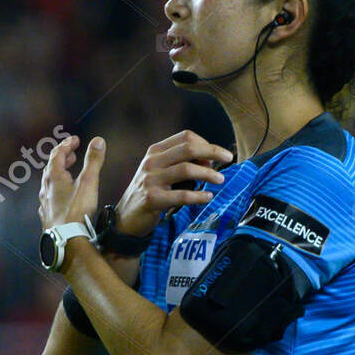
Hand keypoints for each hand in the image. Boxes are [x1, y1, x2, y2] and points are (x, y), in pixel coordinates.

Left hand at [39, 134, 104, 229]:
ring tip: (68, 173)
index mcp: (54, 176)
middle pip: (51, 167)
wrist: (65, 239)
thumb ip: (93, 161)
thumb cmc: (77, 209)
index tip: (75, 140)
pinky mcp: (46, 215)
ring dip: (58, 174)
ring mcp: (44, 202)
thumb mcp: (88, 182)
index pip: (57, 154)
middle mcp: (46, 187)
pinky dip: (56, 190)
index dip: (66, 145)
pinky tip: (60, 196)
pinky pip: (48, 197)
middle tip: (72, 155)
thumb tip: (98, 140)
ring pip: (49, 183)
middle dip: (62, 158)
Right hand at [113, 130, 232, 236]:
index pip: (185, 137)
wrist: (126, 218)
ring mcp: (150, 180)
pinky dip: (198, 196)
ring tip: (220, 180)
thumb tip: (208, 160)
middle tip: (229, 158)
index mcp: (155, 151)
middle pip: (188, 148)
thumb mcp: (159, 172)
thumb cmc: (148, 193)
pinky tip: (207, 197)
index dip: (206, 143)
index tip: (218, 155)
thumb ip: (180, 163)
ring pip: (186, 169)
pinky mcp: (152, 199)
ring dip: (208, 174)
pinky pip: (181, 195)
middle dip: (213, 151)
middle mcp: (151, 162)